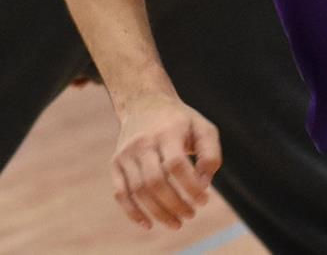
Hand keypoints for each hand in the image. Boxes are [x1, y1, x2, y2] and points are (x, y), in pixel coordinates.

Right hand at [109, 92, 221, 230]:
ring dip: (158, 213)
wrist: (144, 102)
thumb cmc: (180, 121)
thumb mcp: (203, 128)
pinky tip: (148, 224)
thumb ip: (211, 155)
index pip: (176, 165)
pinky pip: (120, 193)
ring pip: (138, 190)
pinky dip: (132, 212)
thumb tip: (203, 184)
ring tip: (176, 223)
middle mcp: (143, 142)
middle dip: (175, 204)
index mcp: (167, 132)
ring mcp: (126, 153)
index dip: (191, 187)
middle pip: (155, 181)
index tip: (204, 200)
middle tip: (191, 215)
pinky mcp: (115, 163)